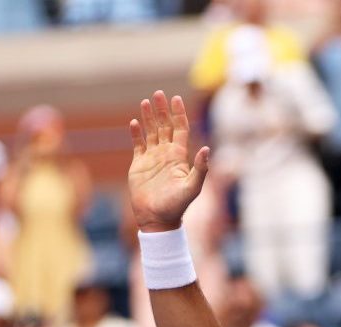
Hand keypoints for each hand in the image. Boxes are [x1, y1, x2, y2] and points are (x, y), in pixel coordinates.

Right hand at [128, 90, 209, 232]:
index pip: (180, 129)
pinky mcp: (138, 165)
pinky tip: (134, 122)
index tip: (176, 98)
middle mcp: (166, 154)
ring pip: (151, 132)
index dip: (178, 114)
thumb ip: (200, 169)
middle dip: (162, 110)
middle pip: (164, 126)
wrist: (157, 219)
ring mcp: (152, 158)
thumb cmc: (176, 206)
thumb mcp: (192, 187)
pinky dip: (136, 133)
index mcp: (179, 156)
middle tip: (158, 93)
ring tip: (146, 101)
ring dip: (149, 117)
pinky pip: (137, 145)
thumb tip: (206, 148)